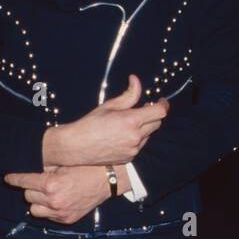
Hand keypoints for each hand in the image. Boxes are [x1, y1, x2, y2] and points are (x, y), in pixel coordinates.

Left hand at [4, 164, 125, 223]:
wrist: (108, 179)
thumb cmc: (85, 166)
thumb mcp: (63, 163)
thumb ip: (44, 167)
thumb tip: (27, 166)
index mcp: (51, 184)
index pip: (24, 182)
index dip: (14, 179)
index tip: (8, 178)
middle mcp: (54, 201)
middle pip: (27, 196)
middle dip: (29, 188)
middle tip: (37, 182)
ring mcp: (60, 213)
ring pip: (34, 209)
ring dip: (37, 201)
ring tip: (46, 193)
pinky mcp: (67, 219)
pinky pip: (48, 216)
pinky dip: (48, 209)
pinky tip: (56, 200)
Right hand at [42, 74, 168, 166]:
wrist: (76, 146)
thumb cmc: (90, 124)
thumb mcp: (109, 105)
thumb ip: (128, 94)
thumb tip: (136, 80)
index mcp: (131, 121)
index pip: (160, 112)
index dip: (163, 104)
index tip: (160, 101)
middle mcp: (135, 137)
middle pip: (157, 123)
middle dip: (152, 115)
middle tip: (141, 110)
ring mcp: (133, 150)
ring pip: (148, 135)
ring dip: (143, 128)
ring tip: (126, 124)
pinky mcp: (129, 158)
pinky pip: (139, 146)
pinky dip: (135, 139)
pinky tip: (120, 136)